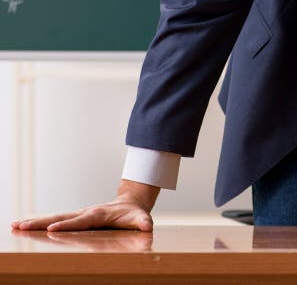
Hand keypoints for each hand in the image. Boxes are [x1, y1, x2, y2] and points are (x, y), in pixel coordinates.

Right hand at [10, 180, 159, 231]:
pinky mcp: (73, 219)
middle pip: (61, 218)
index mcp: (98, 215)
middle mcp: (85, 213)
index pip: (81, 221)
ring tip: (14, 225)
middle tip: (21, 225)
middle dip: (41, 222)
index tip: (53, 228)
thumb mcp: (140, 218)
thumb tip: (147, 226)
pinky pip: (54, 221)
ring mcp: (78, 215)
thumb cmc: (133, 214)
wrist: (130, 203)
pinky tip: (22, 227)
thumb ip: (143, 221)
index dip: (68, 225)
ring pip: (54, 218)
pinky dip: (38, 225)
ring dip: (34, 223)